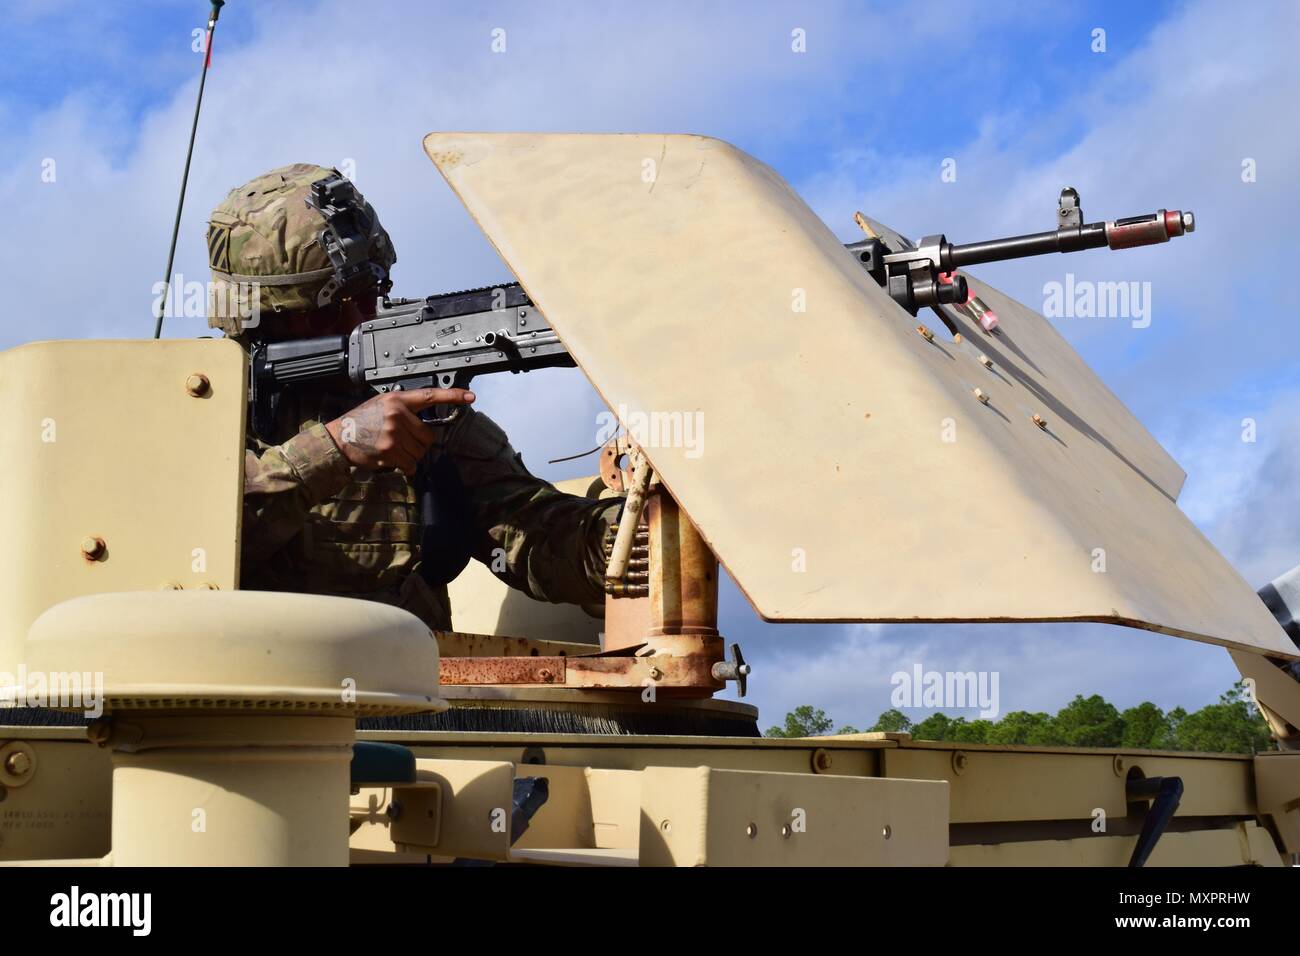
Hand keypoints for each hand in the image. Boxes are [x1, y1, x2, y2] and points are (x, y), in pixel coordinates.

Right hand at [324, 388, 474, 474]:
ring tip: (393, 449)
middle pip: (428, 436)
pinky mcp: (390, 451)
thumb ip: (403, 409)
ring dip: (411, 456)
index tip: (469, 397)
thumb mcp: (381, 405)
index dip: (452, 396)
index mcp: (397, 400)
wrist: (339, 438)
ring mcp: (394, 433)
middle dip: (419, 443)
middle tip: (403, 442)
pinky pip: (410, 464)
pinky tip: (391, 459)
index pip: (430, 396)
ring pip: (420, 452)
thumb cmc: (360, 422)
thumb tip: (425, 422)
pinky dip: (405, 466)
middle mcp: (397, 414)